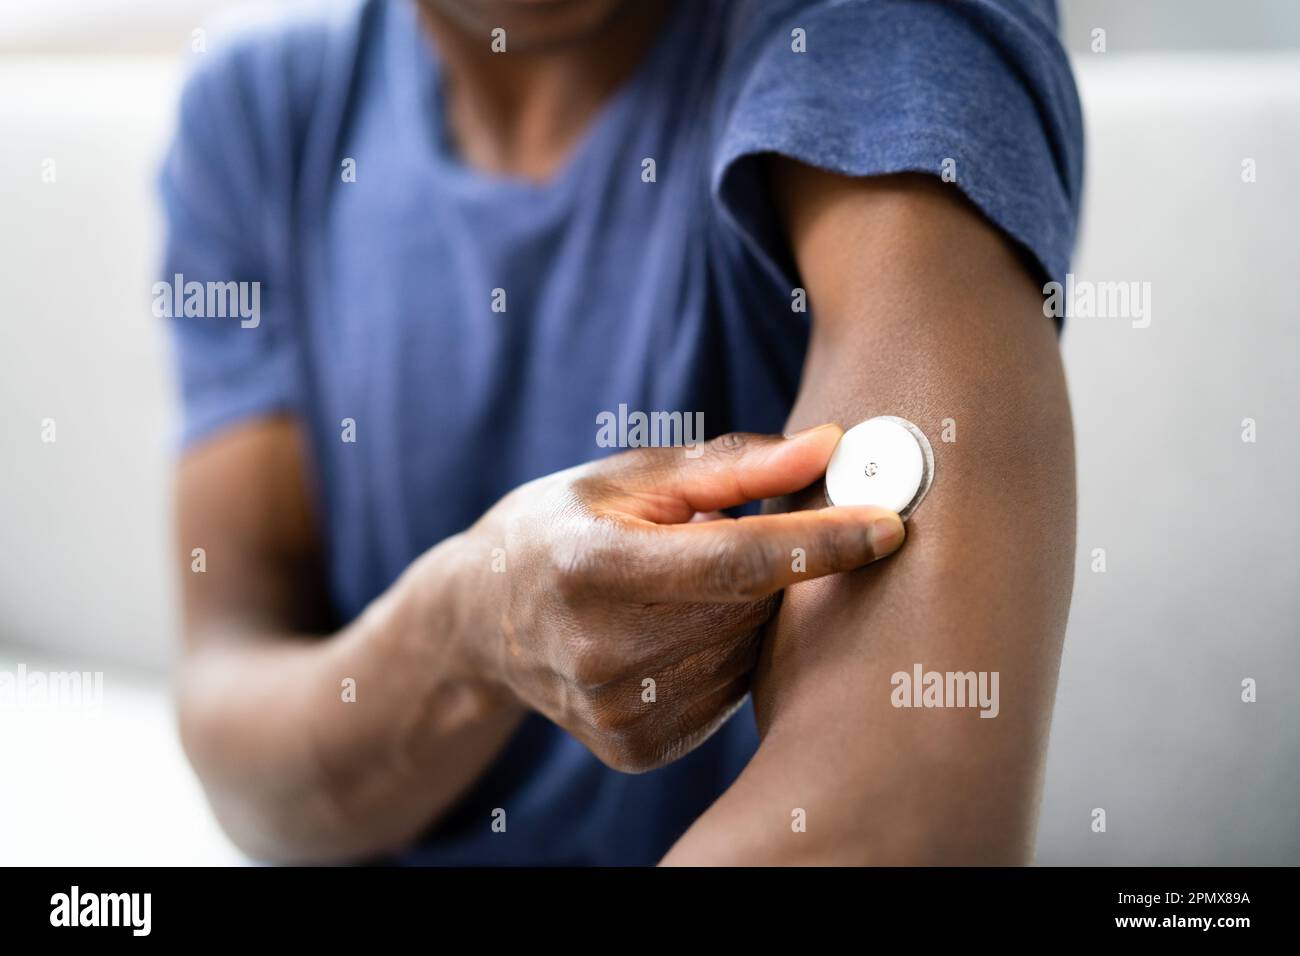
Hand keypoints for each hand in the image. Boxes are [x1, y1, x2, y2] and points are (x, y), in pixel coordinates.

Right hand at [452, 425, 904, 771]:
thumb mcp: (630, 478)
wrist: (484, 619)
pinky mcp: (636, 749)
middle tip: (727, 536)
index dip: (821, 544)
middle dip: (769, 565)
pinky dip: (724, 654)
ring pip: (747, 651)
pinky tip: (675, 631)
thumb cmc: (563, 527)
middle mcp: (603, 652)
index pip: (738, 562)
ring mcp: (620, 712)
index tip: (890, 525)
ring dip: (745, 612)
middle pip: (751, 605)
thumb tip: (829, 445)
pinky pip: (728, 693)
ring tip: (683, 587)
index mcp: (593, 568)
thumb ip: (733, 467)